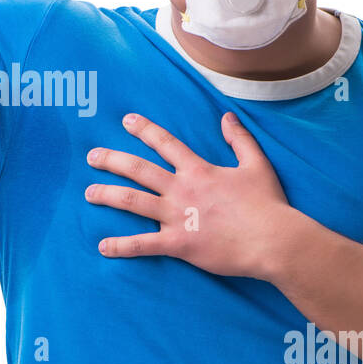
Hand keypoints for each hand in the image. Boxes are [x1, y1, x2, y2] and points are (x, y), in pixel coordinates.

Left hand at [84, 112, 300, 280]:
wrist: (273, 240)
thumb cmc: (267, 204)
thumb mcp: (256, 164)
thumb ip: (240, 139)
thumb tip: (227, 116)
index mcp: (198, 170)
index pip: (165, 143)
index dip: (144, 129)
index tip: (126, 120)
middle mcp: (181, 189)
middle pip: (138, 169)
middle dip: (112, 160)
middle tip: (92, 156)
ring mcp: (177, 216)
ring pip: (132, 202)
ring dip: (107, 196)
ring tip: (88, 193)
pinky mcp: (179, 244)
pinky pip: (143, 244)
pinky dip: (121, 246)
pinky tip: (103, 247)